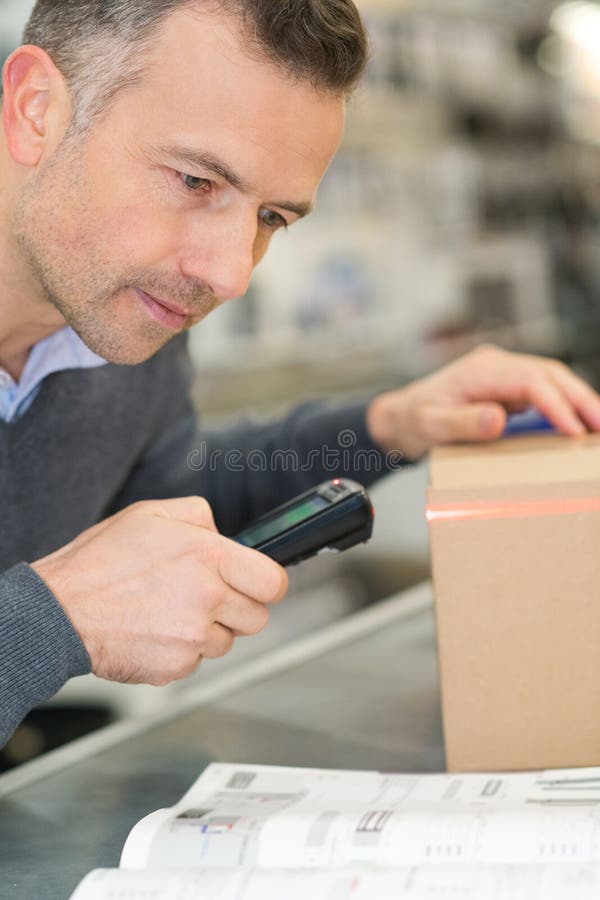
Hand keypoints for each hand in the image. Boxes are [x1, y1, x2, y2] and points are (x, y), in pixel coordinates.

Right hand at [31, 497, 287, 684]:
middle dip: (237, 608)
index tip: (257, 584)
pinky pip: (197, 661)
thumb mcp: (152, 514)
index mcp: (210, 556)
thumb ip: (200, 516)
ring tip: (169, 611)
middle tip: (205, 597)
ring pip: (227, 641)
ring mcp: (194, 637)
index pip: (272, 582)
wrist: (60, 611)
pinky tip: (155, 631)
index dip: (266, 583)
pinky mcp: (177, 666)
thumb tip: (224, 534)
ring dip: (208, 630)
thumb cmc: (101, 562)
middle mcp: (208, 597)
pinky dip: (182, 650)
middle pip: (257, 617)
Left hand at [366, 344, 599, 459]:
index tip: (574, 430)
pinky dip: (565, 404)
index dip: (556, 404)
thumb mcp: (429, 426)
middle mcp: (495, 366)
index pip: (530, 380)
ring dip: (579, 400)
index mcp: (479, 370)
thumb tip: (498, 418)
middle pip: (550, 373)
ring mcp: (503, 375)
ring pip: (552, 379)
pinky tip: (581, 423)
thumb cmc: (412, 421)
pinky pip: (544, 391)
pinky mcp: (507, 387)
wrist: (400, 418)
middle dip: (581, 398)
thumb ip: (462, 423)